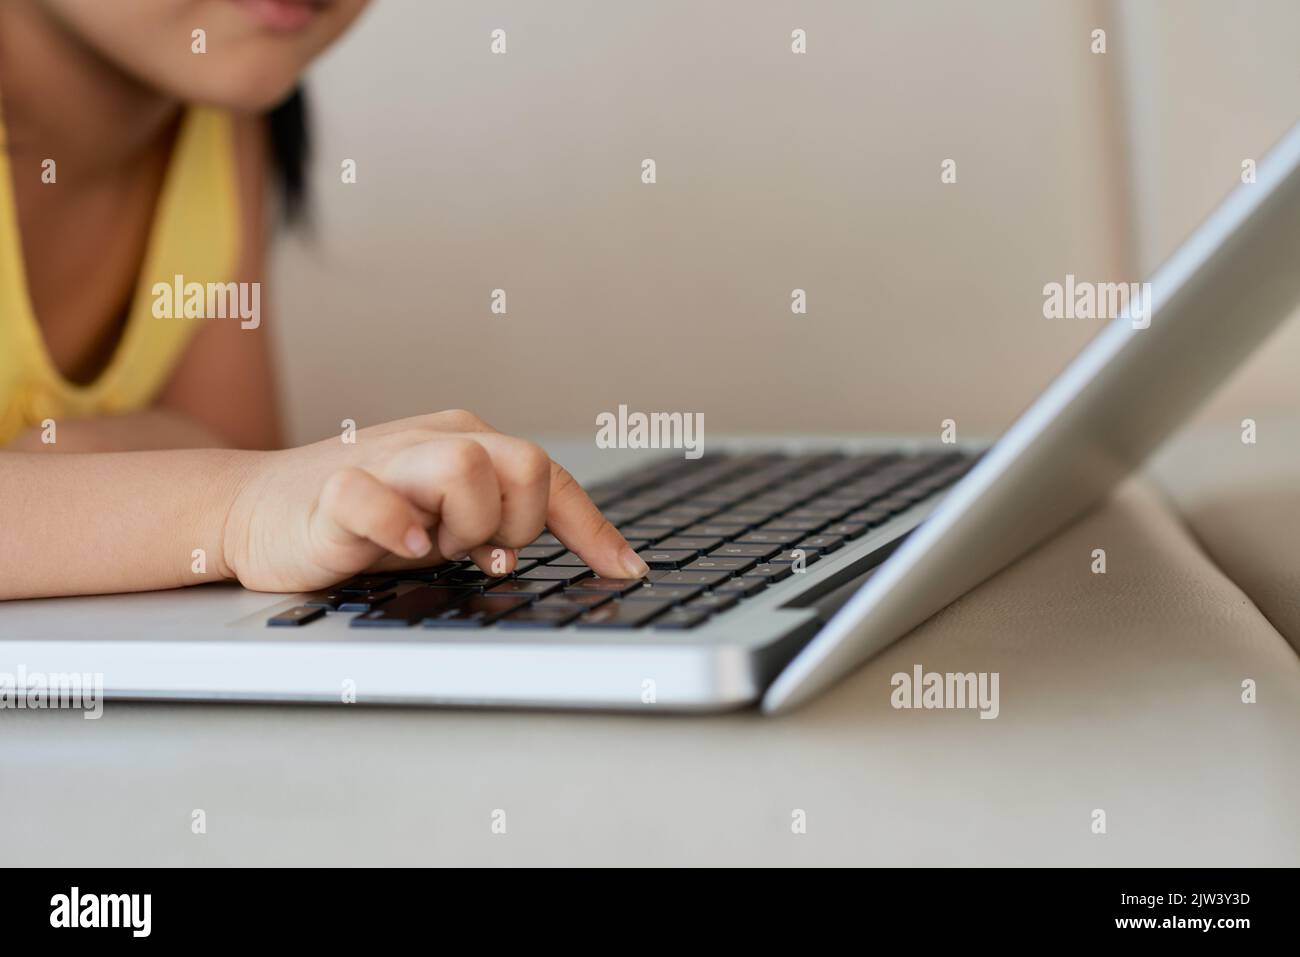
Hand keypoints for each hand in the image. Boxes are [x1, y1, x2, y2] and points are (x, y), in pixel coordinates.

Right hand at [219, 410, 647, 591]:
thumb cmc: (365, 521)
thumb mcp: (448, 523)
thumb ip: (500, 526)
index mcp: (470, 442)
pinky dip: (399, 527)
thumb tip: (580, 556)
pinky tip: (402, 548)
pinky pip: (377, 498)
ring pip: (467, 467)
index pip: (552, 478)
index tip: (627, 572)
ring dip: (466, 526)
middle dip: (519, 524)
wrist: (257, 511)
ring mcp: (387, 460)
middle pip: (526, 464)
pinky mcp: (335, 489)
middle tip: (479, 552)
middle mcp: (437, 440)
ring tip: (434, 548)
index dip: (595, 529)